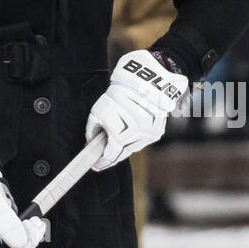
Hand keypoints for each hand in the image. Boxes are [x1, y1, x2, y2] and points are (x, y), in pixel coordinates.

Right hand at [0, 156, 47, 247]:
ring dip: (33, 235)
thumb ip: (9, 231)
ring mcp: (6, 237)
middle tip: (30, 227)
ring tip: (34, 222)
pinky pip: (27, 236)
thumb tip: (21, 245)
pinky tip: (35, 222)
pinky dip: (34, 230)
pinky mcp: (13, 229)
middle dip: (27, 243)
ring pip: (24, 245)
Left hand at [85, 48, 187, 169]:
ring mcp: (149, 135)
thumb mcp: (98, 112)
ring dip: (124, 148)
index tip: (95, 166)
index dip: (101, 162)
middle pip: (122, 154)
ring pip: (133, 148)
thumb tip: (91, 144)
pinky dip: (134, 140)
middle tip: (103, 159)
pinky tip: (129, 134)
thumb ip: (93, 130)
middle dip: (112, 156)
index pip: (110, 156)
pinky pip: (143, 141)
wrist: (145, 82)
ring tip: (116, 142)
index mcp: (122, 133)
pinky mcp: (157, 131)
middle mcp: (137, 137)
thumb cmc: (118, 95)